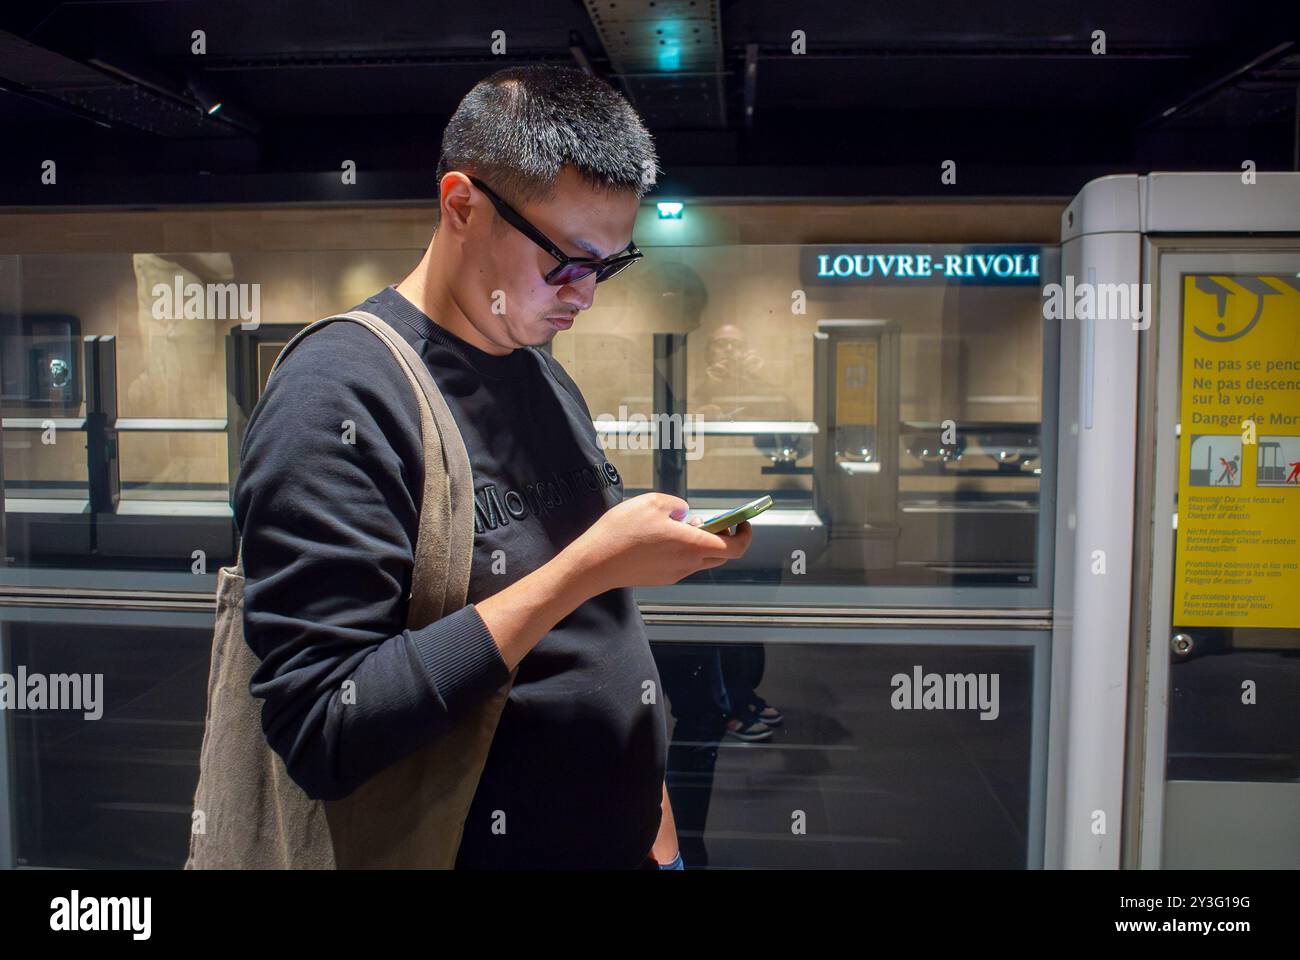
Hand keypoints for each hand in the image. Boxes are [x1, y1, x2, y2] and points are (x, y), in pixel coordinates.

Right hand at [569, 492, 752, 593]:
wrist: (594, 563)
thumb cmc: (622, 532)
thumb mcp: (652, 503)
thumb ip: (676, 505)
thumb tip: (684, 513)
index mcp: (693, 546)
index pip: (736, 548)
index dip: (744, 534)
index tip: (741, 520)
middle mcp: (688, 564)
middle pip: (720, 555)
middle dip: (722, 536)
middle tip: (712, 520)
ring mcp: (674, 574)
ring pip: (700, 560)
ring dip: (701, 543)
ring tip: (682, 524)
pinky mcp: (660, 578)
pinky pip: (682, 564)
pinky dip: (684, 550)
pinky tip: (664, 537)